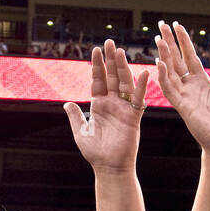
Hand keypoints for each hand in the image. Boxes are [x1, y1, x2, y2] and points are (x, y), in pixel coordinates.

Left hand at [62, 39, 147, 172]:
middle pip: (111, 77)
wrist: (109, 167)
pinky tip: (142, 73)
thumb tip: (67, 104)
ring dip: (122, 68)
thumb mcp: (81, 132)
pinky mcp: (133, 117)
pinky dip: (140, 87)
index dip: (97, 66)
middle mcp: (112, 104)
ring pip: (124, 84)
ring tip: (119, 51)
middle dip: (110, 60)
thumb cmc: (95, 153)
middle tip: (109, 42)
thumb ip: (75, 117)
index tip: (95, 49)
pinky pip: (137, 100)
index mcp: (99, 106)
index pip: (98, 81)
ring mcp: (123, 109)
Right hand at [154, 22, 209, 156]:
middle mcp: (190, 86)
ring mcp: (185, 96)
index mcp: (201, 81)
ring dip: (165, 56)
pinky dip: (165, 77)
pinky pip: (170, 90)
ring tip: (159, 40)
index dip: (183, 41)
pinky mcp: (183, 107)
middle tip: (161, 25)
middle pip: (176, 60)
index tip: (176, 25)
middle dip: (169, 43)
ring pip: (171, 73)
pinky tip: (161, 64)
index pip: (189, 56)